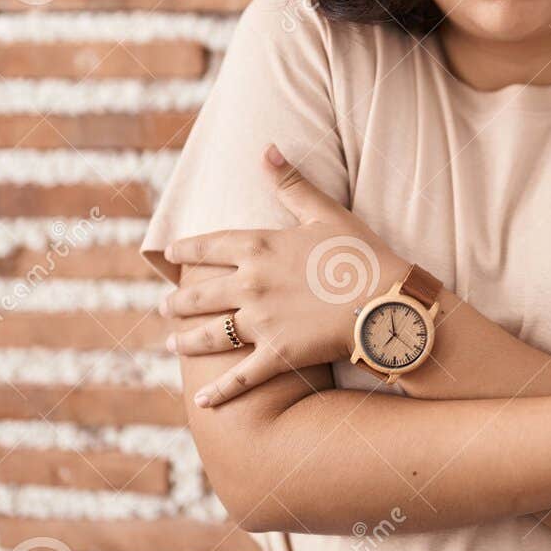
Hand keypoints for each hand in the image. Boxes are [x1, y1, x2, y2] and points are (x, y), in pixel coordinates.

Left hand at [160, 143, 411, 407]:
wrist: (387, 300)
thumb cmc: (362, 253)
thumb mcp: (326, 211)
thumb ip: (292, 183)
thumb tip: (267, 148)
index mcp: (259, 246)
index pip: (209, 246)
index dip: (186, 250)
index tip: (169, 254)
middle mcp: (250, 284)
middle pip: (199, 293)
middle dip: (177, 301)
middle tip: (164, 306)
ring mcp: (260, 322)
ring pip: (209, 335)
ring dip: (185, 340)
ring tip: (171, 342)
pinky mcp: (277, 354)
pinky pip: (240, 377)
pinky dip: (219, 392)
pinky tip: (201, 401)